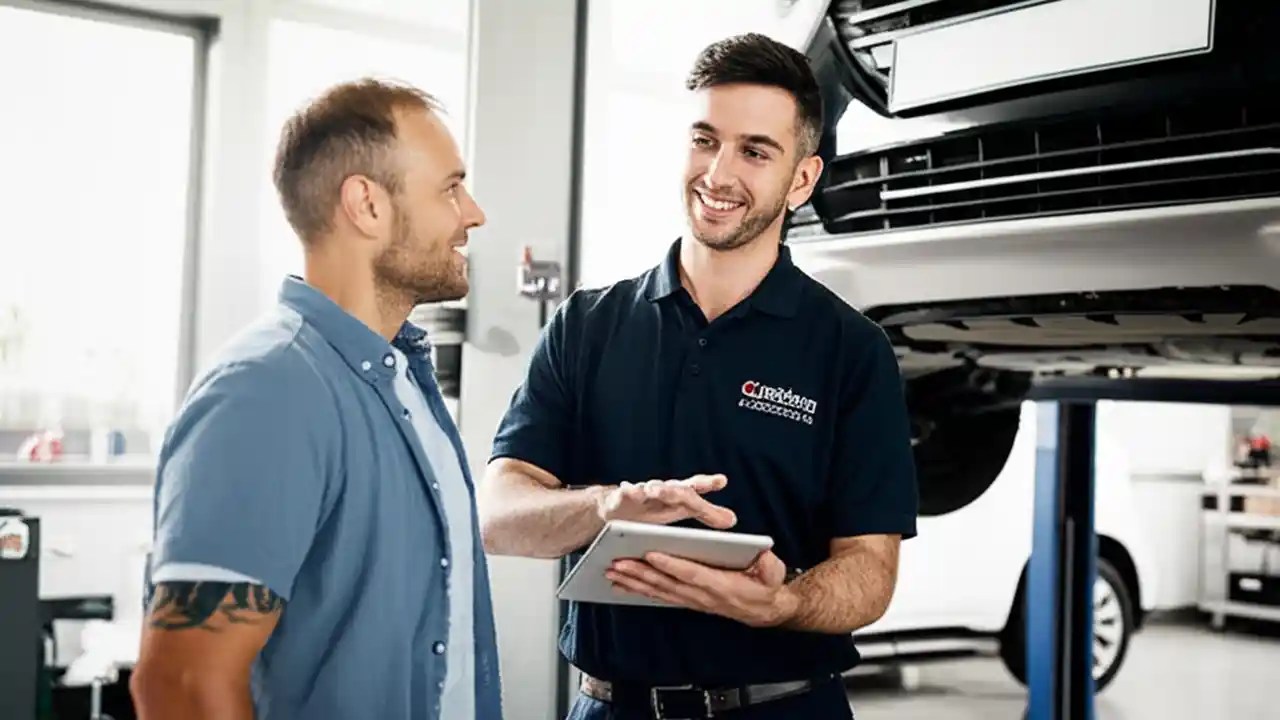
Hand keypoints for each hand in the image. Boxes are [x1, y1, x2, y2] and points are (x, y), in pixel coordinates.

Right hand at [597, 474, 735, 528]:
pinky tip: (628, 491)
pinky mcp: (621, 498)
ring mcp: (640, 493)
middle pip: (673, 489)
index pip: (694, 488)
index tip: (721, 481)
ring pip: (648, 488)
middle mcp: (660, 490)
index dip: (707, 484)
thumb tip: (733, 519)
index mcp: (677, 495)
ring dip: (653, 489)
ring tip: (654, 489)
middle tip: (692, 491)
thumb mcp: (681, 511)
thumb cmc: (654, 508)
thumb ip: (706, 513)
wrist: (618, 507)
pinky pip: (623, 494)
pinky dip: (626, 492)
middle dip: (681, 490)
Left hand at [605, 550, 799, 627]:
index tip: (651, 553)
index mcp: (722, 586)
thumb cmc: (767, 586)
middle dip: (640, 573)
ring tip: (611, 572)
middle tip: (617, 562)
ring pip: (660, 592)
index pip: (692, 574)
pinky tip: (623, 584)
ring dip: (634, 582)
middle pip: (667, 584)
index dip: (671, 565)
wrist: (766, 610)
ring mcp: (694, 601)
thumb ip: (766, 563)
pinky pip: (661, 596)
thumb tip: (760, 554)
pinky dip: (640, 590)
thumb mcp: (773, 571)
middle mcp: (703, 597)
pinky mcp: (689, 601)